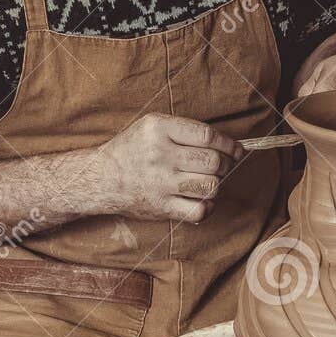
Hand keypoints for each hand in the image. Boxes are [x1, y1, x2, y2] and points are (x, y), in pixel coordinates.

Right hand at [98, 114, 243, 222]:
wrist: (100, 178)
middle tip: (222, 166)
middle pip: (213, 162)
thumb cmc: (132, 150)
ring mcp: (160, 183)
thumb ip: (185, 130)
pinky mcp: (161, 207)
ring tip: (208, 181)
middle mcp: (159, 155)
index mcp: (158, 129)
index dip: (228, 144)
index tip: (235, 150)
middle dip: (226, 165)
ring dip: (217, 185)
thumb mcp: (152, 126)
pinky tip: (202, 200)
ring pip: (211, 186)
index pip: (207, 136)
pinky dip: (208, 207)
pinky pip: (199, 211)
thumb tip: (227, 143)